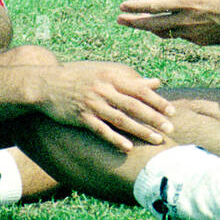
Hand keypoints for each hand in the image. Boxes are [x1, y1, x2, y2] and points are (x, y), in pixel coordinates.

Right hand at [36, 62, 175, 151]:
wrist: (46, 84)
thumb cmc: (79, 78)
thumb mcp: (105, 73)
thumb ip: (131, 79)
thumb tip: (156, 82)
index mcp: (111, 76)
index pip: (139, 89)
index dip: (157, 101)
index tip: (172, 111)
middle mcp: (103, 89)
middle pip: (133, 105)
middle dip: (153, 118)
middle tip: (170, 128)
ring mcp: (92, 103)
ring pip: (121, 119)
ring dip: (140, 130)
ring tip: (156, 139)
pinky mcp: (81, 117)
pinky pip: (101, 130)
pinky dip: (115, 139)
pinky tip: (128, 147)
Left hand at [118, 0, 219, 45]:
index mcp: (187, 2)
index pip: (155, 6)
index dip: (137, 7)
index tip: (122, 7)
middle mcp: (186, 20)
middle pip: (153, 24)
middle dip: (134, 22)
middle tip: (119, 20)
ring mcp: (192, 34)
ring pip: (164, 32)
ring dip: (150, 28)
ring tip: (139, 22)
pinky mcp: (199, 41)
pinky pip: (179, 36)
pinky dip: (169, 31)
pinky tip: (163, 27)